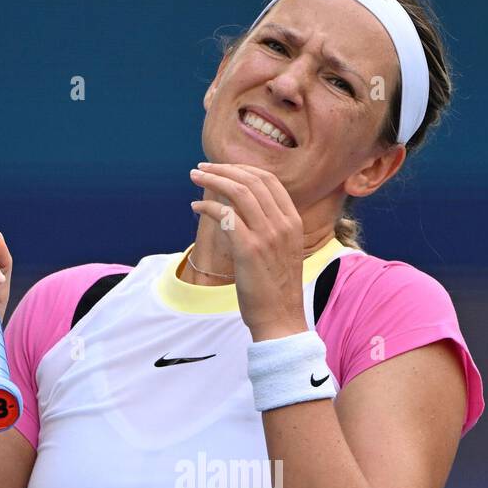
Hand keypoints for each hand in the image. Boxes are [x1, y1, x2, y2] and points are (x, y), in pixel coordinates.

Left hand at [189, 162, 308, 339]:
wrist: (280, 319)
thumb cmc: (276, 289)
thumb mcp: (283, 251)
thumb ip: (270, 228)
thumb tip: (241, 210)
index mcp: (293, 222)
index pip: (269, 181)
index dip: (243, 168)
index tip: (223, 168)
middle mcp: (283, 224)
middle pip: (252, 180)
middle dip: (223, 169)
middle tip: (201, 169)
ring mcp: (267, 236)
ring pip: (238, 192)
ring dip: (212, 180)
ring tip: (194, 177)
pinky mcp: (249, 249)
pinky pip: (225, 216)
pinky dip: (207, 206)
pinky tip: (195, 208)